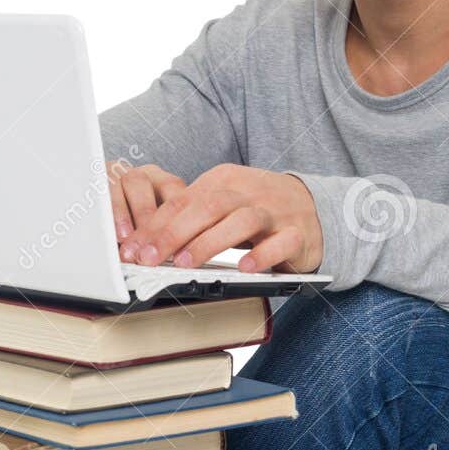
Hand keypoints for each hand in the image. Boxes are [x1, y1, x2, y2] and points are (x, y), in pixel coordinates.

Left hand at [118, 162, 323, 273]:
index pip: (183, 200)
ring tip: (186, 263)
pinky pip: (280, 243)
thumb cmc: (258, 208)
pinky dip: (262, 255)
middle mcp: (248, 191)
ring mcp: (274, 212)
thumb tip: (147, 242)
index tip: (134, 249)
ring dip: (209, 242)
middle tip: (151, 258)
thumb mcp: (222, 203)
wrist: (313, 205)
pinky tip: (245, 269)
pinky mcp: (297, 233)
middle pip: (207, 207)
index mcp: (224, 180)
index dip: (155, 226)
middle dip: (173, 233)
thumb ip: (189, 217)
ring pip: (240, 221)